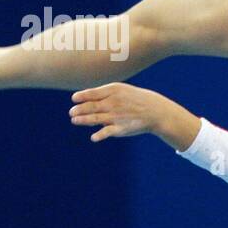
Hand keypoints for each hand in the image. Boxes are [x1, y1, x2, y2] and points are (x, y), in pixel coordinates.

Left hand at [69, 82, 198, 149]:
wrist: (155, 111)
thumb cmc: (133, 99)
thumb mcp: (120, 90)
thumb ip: (102, 93)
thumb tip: (82, 98)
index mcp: (113, 91)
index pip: (92, 93)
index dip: (81, 97)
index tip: (74, 99)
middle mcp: (113, 103)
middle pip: (91, 107)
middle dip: (79, 109)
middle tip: (72, 113)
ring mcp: (117, 116)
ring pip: (95, 119)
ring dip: (83, 120)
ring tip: (74, 120)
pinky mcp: (121, 129)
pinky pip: (108, 132)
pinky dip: (100, 135)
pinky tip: (93, 137)